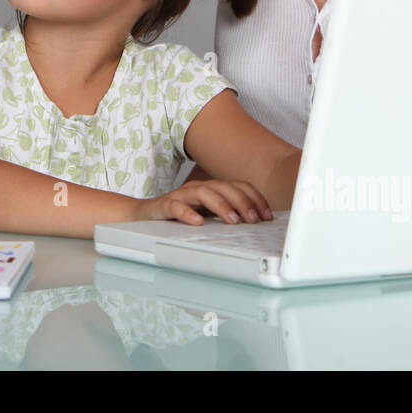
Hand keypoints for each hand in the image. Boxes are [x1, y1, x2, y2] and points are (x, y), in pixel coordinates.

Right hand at [136, 179, 273, 225]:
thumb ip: (228, 216)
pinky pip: (176, 206)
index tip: (267, 216)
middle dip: (243, 202)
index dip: (255, 199)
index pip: (238, 187)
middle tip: (254, 220)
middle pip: (224, 187)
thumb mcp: (209, 216)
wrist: (144, 216)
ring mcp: (182, 196)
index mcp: (213, 189)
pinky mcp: (164, 206)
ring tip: (233, 220)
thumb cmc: (180, 217)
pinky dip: (187, 213)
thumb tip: (256, 225)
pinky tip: (197, 222)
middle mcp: (199, 189)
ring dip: (221, 205)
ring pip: (204, 193)